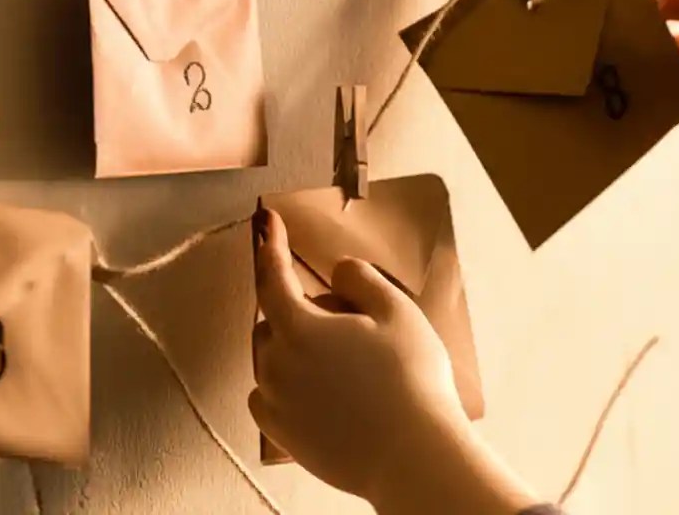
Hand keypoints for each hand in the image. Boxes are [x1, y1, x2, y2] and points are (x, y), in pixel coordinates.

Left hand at [249, 208, 537, 513]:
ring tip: (350, 365)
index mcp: (299, 328)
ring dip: (297, 348)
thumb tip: (338, 272)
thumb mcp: (397, 311)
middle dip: (302, 311)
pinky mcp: (282, 435)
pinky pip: (271, 396)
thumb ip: (360, 279)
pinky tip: (327, 392)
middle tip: (352, 324)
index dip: (270, 244)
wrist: (412, 455)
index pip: (272, 276)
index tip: (266, 222)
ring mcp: (276, 403)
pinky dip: (288, 384)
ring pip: (273, 358)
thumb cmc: (410, 383)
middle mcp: (276, 365)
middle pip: (273, 320)